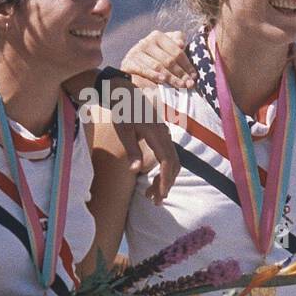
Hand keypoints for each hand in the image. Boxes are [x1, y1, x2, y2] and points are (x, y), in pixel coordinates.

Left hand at [104, 79, 179, 204]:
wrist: (125, 94)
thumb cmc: (122, 111)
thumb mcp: (123, 131)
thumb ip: (131, 150)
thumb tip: (135, 170)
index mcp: (156, 134)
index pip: (167, 162)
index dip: (165, 180)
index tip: (159, 195)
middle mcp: (164, 135)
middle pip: (173, 164)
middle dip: (166, 184)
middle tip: (155, 201)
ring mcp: (165, 135)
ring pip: (173, 161)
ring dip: (165, 179)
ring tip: (152, 194)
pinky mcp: (162, 136)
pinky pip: (168, 156)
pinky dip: (164, 171)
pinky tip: (154, 180)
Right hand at [121, 30, 193, 89]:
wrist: (131, 63)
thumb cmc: (155, 56)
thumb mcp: (166, 48)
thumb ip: (176, 44)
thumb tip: (182, 44)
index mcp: (158, 36)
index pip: (176, 51)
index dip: (187, 64)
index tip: (194, 77)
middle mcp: (146, 41)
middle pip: (168, 60)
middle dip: (181, 73)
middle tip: (190, 84)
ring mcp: (136, 51)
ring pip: (158, 66)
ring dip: (171, 77)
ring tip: (181, 85)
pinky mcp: (128, 62)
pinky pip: (144, 70)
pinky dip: (154, 75)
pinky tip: (163, 81)